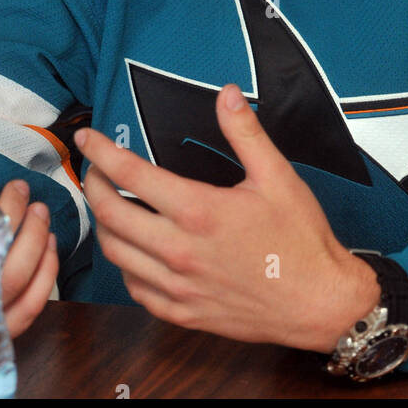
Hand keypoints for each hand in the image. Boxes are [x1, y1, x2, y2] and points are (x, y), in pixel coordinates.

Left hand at [77, 85, 379, 350]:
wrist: (319, 303)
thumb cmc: (300, 239)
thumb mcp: (277, 176)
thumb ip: (245, 132)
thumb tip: (227, 94)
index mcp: (199, 211)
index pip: (131, 174)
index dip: (101, 152)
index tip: (87, 139)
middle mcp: (179, 251)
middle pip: (109, 214)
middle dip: (93, 185)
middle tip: (94, 169)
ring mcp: (178, 286)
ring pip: (115, 254)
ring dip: (102, 225)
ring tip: (108, 204)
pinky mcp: (182, 313)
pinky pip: (134, 288)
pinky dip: (124, 264)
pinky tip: (134, 249)